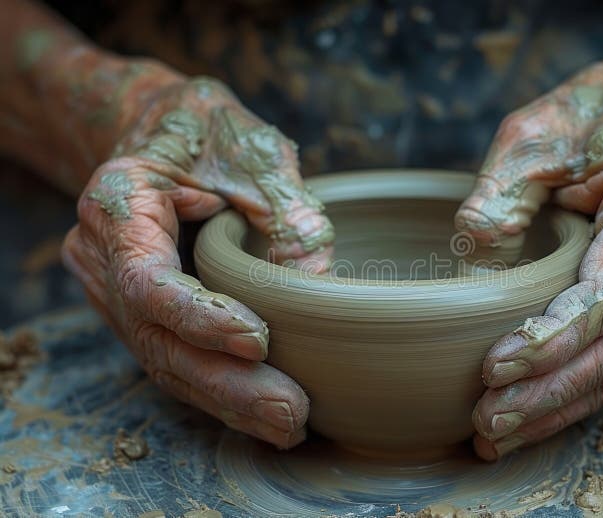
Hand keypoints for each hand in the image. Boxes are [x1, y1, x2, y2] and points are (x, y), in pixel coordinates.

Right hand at [62, 66, 333, 448]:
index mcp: (118, 204)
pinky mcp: (145, 313)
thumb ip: (284, 211)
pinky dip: (219, 389)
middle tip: (289, 414)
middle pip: (156, 340)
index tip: (259, 340)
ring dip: (228, 400)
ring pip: (165, 361)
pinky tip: (263, 413)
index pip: (147, 280)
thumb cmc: (208, 131)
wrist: (164, 129)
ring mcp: (117, 293)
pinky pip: (176, 358)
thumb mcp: (253, 150)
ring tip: (286, 426)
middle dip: (225, 384)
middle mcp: (103, 258)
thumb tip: (318, 287)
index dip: (200, 318)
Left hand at [456, 62, 602, 459]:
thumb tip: (473, 251)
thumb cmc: (596, 118)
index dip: (551, 340)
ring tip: (497, 433)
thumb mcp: (538, 132)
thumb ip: (504, 189)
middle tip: (486, 421)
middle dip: (549, 392)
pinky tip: (533, 415)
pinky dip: (577, 393)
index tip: (494, 369)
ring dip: (560, 406)